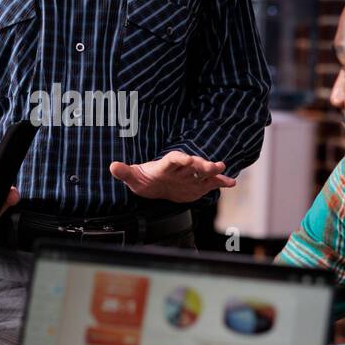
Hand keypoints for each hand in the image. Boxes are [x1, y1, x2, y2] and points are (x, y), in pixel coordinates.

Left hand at [109, 151, 234, 202]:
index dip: (180, 159)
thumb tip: (112, 166)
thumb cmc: (144, 179)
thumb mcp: (133, 177)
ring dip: (213, 171)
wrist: (155, 185)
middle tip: (213, 166)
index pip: (173, 159)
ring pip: (203, 172)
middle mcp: (181, 168)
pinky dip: (221, 182)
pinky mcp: (198, 185)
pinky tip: (232, 183)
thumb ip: (125, 172)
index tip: (187, 160)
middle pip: (192, 165)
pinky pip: (210, 183)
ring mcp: (191, 176)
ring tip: (224, 171)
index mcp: (166, 164)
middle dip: (201, 165)